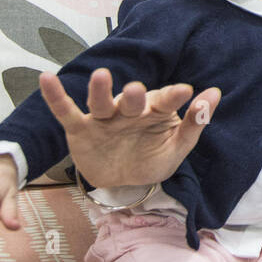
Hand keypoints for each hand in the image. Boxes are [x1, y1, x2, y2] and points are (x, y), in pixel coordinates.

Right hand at [40, 68, 221, 186]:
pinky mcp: (81, 129)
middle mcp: (129, 110)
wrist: (123, 184)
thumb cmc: (151, 158)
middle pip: (132, 100)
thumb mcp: (176, 148)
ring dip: (101, 90)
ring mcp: (104, 118)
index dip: (174, 97)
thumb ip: (194, 123)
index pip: (166, 101)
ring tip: (101, 76)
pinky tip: (46, 79)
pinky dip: (56, 97)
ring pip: (101, 102)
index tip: (187, 91)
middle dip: (135, 95)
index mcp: (155, 112)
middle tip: (138, 91)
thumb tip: (214, 93)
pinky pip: (67, 112)